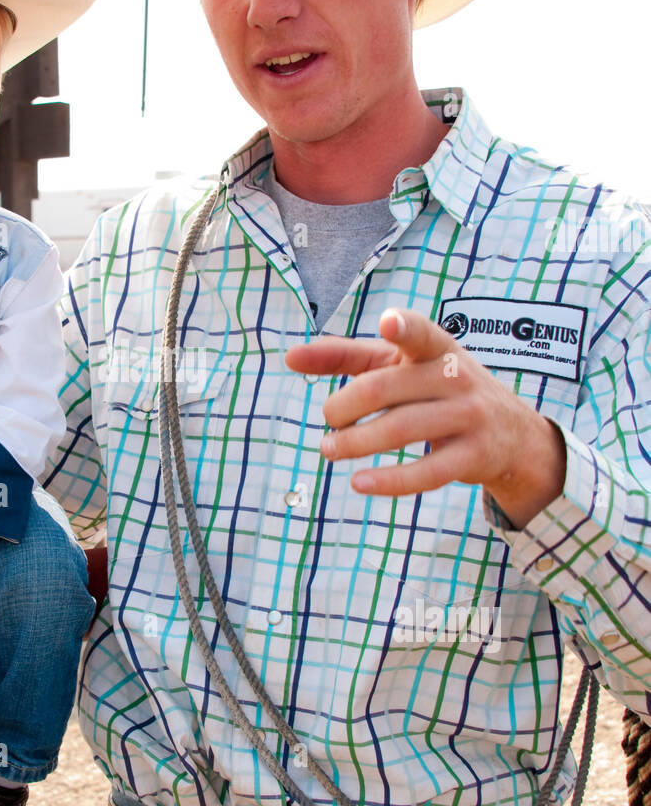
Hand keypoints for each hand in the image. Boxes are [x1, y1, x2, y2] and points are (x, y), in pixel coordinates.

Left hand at [285, 307, 566, 528]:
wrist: (514, 435)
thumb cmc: (437, 390)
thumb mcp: (400, 365)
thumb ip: (346, 356)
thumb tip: (290, 356)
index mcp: (437, 347)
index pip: (420, 332)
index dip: (403, 328)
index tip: (387, 322)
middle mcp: (456, 376)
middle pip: (385, 389)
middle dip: (343, 407)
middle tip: (327, 421)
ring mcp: (469, 416)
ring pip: (400, 430)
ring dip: (354, 443)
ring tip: (328, 449)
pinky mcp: (474, 456)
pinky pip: (426, 473)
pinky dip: (388, 481)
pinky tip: (359, 483)